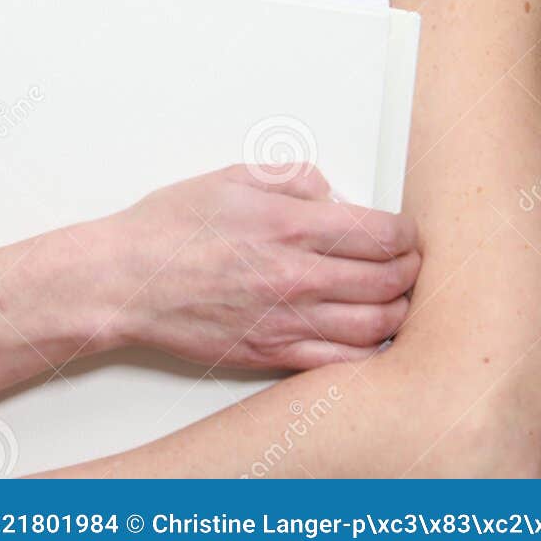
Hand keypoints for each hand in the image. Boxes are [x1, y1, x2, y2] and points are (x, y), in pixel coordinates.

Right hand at [98, 160, 420, 370]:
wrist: (128, 282)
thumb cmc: (171, 229)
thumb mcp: (231, 178)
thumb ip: (289, 178)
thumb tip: (327, 191)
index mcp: (288, 226)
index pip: (379, 234)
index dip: (405, 233)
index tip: (407, 232)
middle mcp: (294, 277)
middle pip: (386, 281)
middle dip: (410, 271)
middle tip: (411, 264)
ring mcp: (286, 321)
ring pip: (373, 326)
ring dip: (397, 312)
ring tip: (398, 299)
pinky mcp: (272, 354)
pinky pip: (339, 362)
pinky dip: (368, 353)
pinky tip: (372, 339)